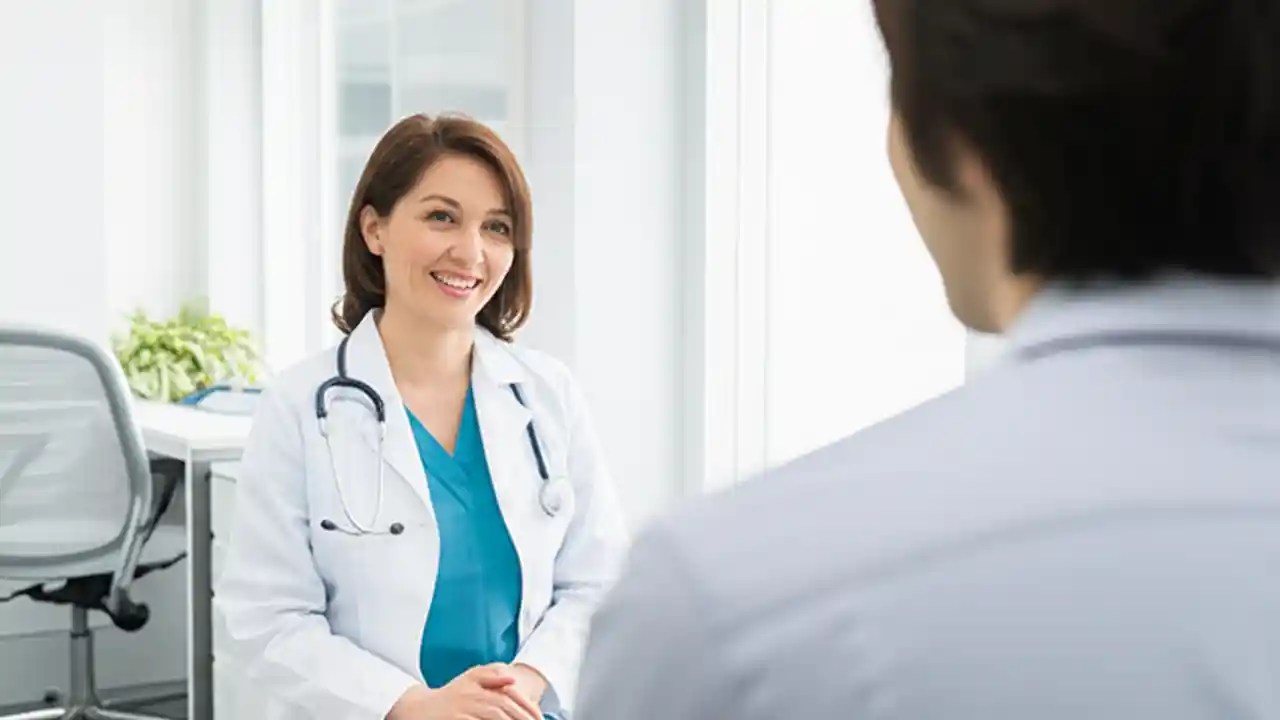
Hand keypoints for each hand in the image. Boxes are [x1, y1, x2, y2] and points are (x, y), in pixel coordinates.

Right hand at [386, 664, 541, 719]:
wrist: (417, 709)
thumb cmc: (450, 696)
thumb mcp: (470, 679)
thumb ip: (491, 675)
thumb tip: (512, 679)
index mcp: (478, 683)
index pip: (510, 695)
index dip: (527, 707)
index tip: (539, 718)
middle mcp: (471, 694)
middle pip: (504, 707)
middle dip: (522, 718)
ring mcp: (463, 708)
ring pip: (493, 715)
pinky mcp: (454, 719)